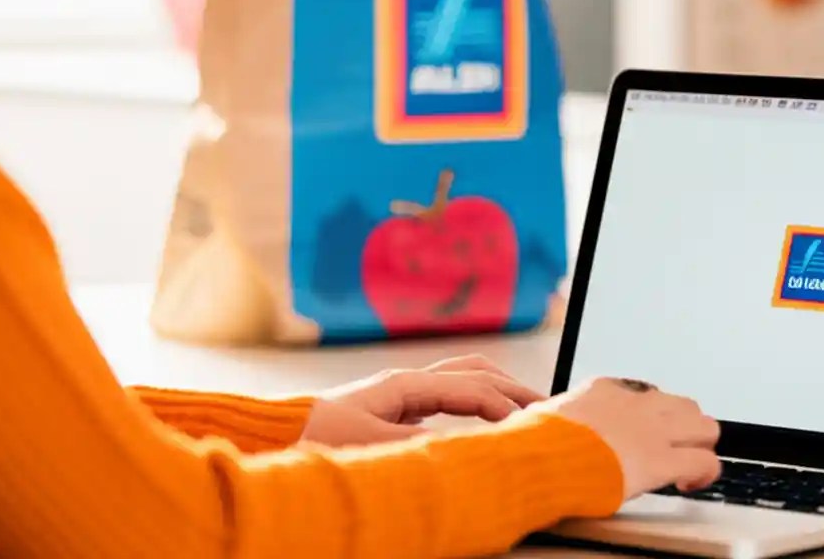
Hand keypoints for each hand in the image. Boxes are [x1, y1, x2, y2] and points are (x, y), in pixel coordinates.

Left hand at [300, 355, 544, 446]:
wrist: (275, 437)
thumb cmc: (313, 441)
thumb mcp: (368, 448)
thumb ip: (417, 448)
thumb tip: (464, 451)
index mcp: (403, 385)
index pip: (472, 389)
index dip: (507, 406)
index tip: (533, 427)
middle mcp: (405, 383)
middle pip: (474, 371)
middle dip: (513, 386)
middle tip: (549, 406)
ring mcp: (400, 394)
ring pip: (462, 380)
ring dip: (497, 390)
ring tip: (527, 409)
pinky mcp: (394, 410)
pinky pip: (448, 399)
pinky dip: (477, 405)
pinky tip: (487, 422)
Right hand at [529, 377, 720, 497]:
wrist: (540, 457)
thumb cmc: (533, 441)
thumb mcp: (542, 415)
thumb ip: (557, 419)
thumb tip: (541, 425)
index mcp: (605, 391)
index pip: (642, 393)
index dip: (647, 415)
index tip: (640, 430)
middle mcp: (635, 404)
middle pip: (683, 404)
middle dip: (685, 426)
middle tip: (676, 446)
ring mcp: (652, 431)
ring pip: (705, 426)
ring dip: (699, 444)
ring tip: (688, 462)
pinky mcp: (661, 460)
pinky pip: (705, 462)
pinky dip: (704, 474)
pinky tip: (690, 484)